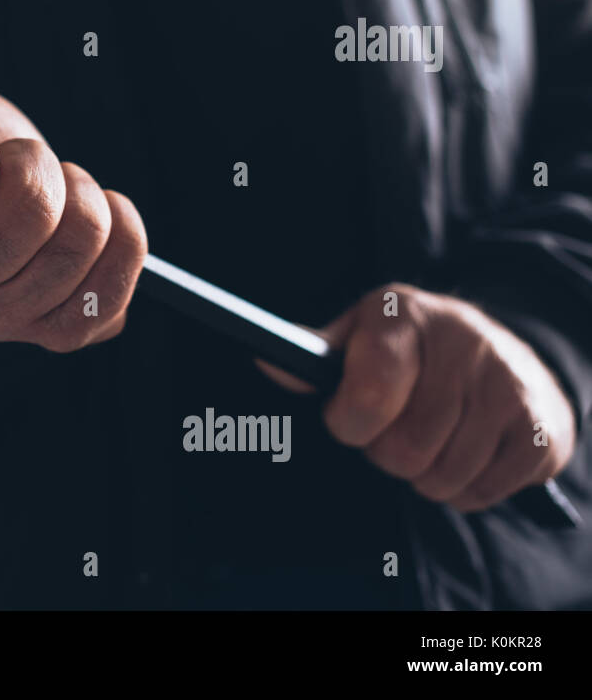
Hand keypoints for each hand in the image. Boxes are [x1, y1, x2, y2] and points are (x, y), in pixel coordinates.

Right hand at [0, 78, 146, 351]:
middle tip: (19, 159)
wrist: (4, 177)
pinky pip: (111, 297)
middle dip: (36, 165)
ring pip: (78, 246)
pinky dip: (124, 239)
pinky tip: (101, 214)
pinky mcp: (54, 332)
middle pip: (25, 224)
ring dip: (82, 194)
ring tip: (56, 185)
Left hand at [258, 284, 575, 511]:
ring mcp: (509, 384)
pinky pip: (482, 492)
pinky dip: (464, 489)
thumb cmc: (412, 346)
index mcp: (405, 317)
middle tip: (394, 429)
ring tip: (430, 440)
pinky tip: (465, 453)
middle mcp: (464, 343)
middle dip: (386, 453)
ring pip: (442, 478)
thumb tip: (266, 361)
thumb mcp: (362, 333)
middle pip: (404, 449)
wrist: (504, 345)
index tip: (347, 418)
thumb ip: (316, 354)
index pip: (370, 393)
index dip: (350, 422)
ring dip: (424, 475)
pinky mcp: (543, 427)